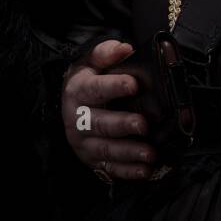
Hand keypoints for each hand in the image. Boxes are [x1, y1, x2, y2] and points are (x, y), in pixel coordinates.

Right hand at [61, 38, 157, 180]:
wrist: (69, 106)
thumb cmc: (88, 81)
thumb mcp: (91, 63)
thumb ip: (105, 53)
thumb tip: (123, 48)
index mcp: (79, 91)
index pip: (95, 88)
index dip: (114, 86)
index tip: (134, 84)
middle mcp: (78, 119)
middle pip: (100, 124)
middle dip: (122, 125)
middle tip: (144, 124)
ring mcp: (84, 143)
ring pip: (106, 149)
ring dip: (129, 153)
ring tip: (151, 153)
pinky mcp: (93, 160)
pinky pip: (110, 168)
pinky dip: (128, 171)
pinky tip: (146, 170)